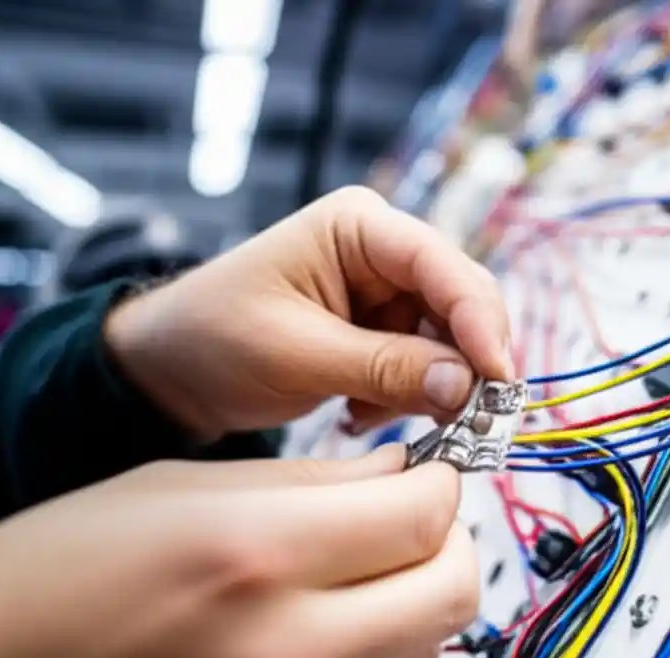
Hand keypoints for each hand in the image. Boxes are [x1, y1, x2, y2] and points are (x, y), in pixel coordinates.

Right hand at [0, 447, 476, 657]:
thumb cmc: (48, 573)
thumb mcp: (179, 488)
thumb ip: (310, 481)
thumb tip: (400, 473)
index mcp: (255, 555)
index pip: (422, 516)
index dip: (441, 479)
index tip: (428, 463)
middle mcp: (286, 645)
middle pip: (453, 588)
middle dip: (450, 535)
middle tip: (414, 504)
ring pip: (427, 642)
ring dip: (423, 587)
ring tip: (373, 551)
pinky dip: (384, 637)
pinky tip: (337, 603)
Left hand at [105, 186, 513, 440]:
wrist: (171, 370)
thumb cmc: (213, 339)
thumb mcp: (296, 355)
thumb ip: (385, 369)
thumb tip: (467, 387)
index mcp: (357, 226)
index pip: (441, 265)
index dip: (479, 320)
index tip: (499, 378)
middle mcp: (382, 251)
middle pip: (461, 302)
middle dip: (468, 361)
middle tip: (472, 419)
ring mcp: (387, 293)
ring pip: (451, 343)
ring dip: (432, 389)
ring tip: (372, 415)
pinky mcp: (384, 333)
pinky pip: (427, 368)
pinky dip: (408, 399)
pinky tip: (359, 414)